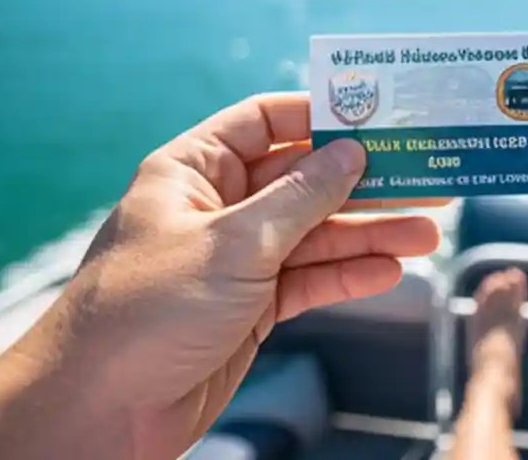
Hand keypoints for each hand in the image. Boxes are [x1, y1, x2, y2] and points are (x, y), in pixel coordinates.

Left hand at [7, 93, 441, 458]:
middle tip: (423, 177)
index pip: (264, 122)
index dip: (320, 116)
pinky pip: (308, 281)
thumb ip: (300, 197)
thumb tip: (350, 153)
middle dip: (362, 182)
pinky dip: (347, 276)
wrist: (100, 410)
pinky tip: (389, 271)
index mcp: (193, 172)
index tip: (377, 117)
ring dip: (369, 234)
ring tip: (426, 233)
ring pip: (314, 234)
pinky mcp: (249, 308)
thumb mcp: (233, 244)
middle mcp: (217, 209)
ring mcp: (235, 260)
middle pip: (302, 181)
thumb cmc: (146, 312)